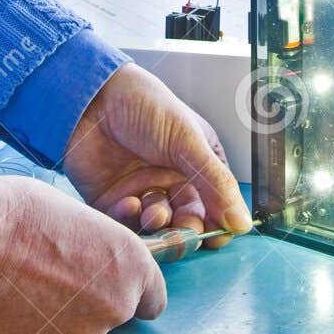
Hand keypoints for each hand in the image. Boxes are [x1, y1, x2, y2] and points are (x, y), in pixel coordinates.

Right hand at [0, 174, 165, 333]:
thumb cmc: (26, 214)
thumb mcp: (79, 216)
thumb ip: (96, 250)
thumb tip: (91, 263)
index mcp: (131, 267)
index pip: (152, 299)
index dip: (129, 290)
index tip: (111, 284)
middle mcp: (116, 307)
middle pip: (111, 314)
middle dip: (89, 300)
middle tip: (55, 274)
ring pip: (77, 331)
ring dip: (60, 317)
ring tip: (27, 285)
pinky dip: (33, 330)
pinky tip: (13, 304)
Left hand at [63, 63, 251, 243]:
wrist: (92, 96)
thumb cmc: (145, 105)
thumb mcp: (187, 141)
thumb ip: (215, 183)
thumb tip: (241, 223)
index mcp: (199, 164)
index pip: (218, 206)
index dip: (218, 224)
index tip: (214, 236)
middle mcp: (173, 181)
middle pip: (189, 223)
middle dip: (186, 230)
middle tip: (182, 228)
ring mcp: (144, 192)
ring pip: (159, 229)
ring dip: (159, 225)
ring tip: (153, 210)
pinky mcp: (113, 202)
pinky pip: (127, 225)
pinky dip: (130, 221)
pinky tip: (128, 203)